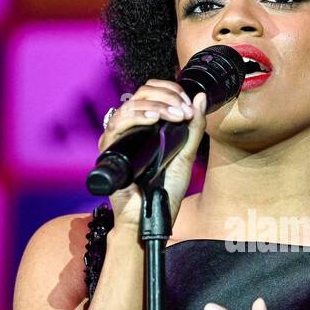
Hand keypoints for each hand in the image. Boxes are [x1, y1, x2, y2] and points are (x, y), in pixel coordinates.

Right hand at [99, 80, 207, 234]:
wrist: (151, 218)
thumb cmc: (165, 192)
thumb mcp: (185, 156)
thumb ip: (194, 128)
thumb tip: (199, 97)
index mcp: (145, 127)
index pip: (151, 92)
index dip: (170, 90)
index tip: (189, 104)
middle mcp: (130, 129)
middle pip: (141, 93)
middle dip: (167, 96)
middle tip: (184, 111)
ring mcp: (118, 138)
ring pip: (131, 104)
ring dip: (157, 105)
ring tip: (175, 115)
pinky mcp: (109, 150)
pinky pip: (118, 124)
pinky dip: (137, 116)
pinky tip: (153, 119)